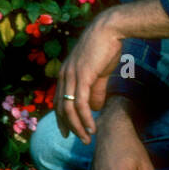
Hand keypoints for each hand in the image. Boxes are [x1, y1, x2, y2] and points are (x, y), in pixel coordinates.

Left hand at [56, 11, 123, 144]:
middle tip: (80, 139)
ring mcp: (72, 76)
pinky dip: (85, 119)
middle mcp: (64, 76)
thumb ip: (96, 90)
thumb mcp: (99, 72)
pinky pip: (80, 104)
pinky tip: (92, 128)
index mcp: (65, 73)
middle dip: (69, 126)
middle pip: (61, 108)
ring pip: (69, 109)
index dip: (62, 118)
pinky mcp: (82, 77)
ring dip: (78, 127)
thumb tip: (95, 107)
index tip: (68, 131)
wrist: (109, 30)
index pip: (59, 101)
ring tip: (87, 138)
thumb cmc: (105, 48)